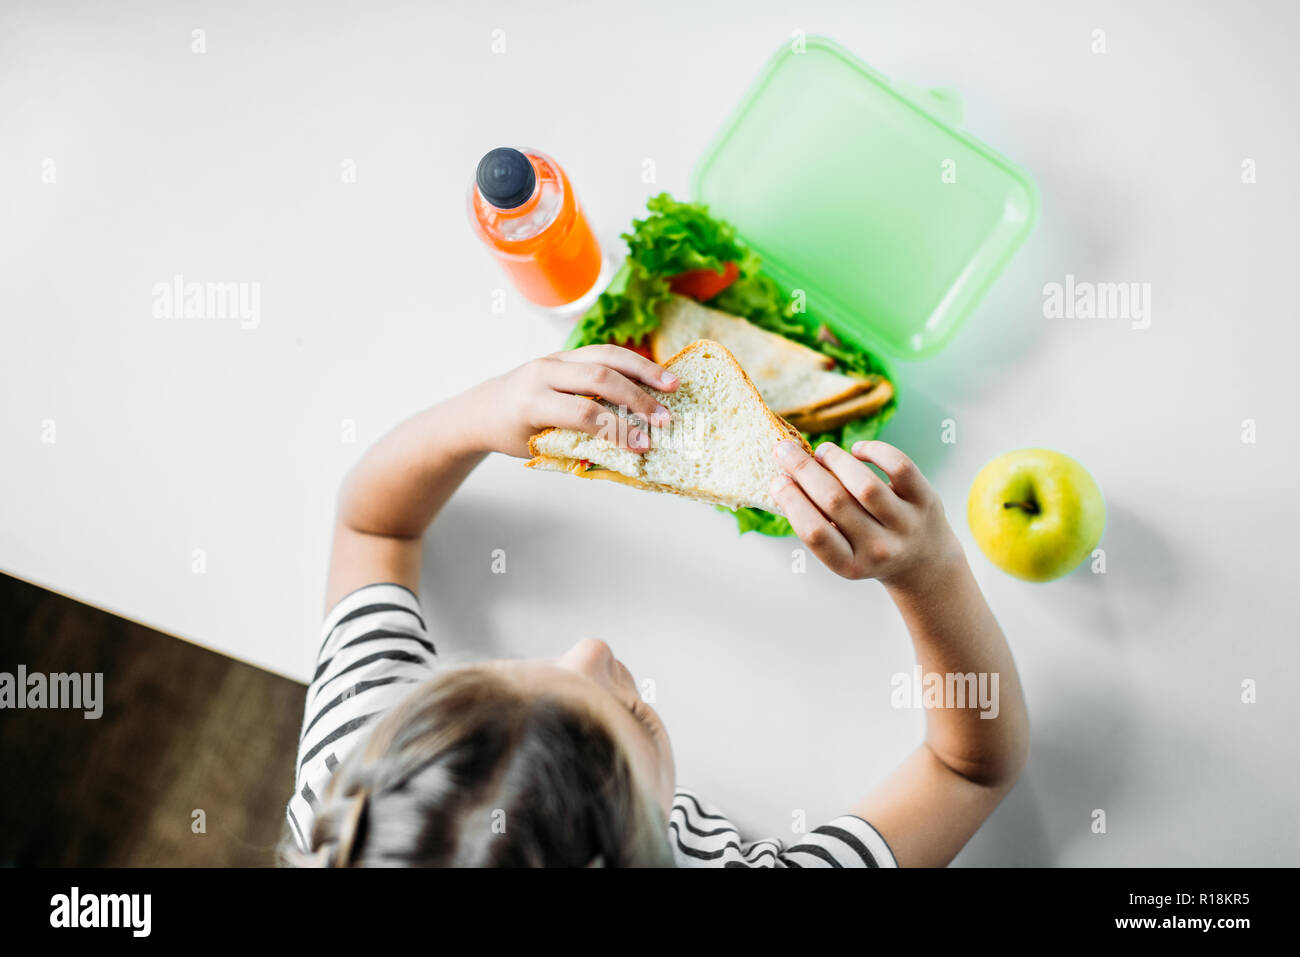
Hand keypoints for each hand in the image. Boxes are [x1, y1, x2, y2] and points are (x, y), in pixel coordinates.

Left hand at [475, 345, 679, 457]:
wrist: (485, 408)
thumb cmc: (513, 435)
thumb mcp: (539, 447)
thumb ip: (577, 446)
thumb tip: (625, 456)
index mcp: (532, 403)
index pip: (582, 413)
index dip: (616, 430)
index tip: (643, 446)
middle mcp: (542, 373)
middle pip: (598, 377)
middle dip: (636, 398)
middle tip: (664, 419)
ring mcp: (555, 358)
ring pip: (605, 354)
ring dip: (643, 370)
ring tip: (673, 385)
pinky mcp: (567, 353)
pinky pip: (604, 352)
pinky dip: (633, 363)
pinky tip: (656, 375)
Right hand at [770, 439, 961, 588]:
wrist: (923, 561)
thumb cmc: (869, 548)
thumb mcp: (843, 551)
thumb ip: (818, 521)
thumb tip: (785, 474)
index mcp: (851, 566)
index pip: (815, 533)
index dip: (792, 502)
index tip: (775, 479)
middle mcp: (880, 548)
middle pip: (835, 502)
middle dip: (803, 470)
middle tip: (783, 449)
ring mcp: (906, 524)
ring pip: (865, 484)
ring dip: (836, 460)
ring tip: (822, 451)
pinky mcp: (926, 500)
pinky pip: (899, 467)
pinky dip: (875, 451)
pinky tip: (858, 450)